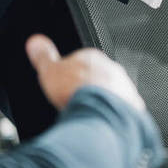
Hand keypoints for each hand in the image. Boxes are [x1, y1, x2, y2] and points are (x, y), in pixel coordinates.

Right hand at [26, 34, 146, 112]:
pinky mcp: (132, 106)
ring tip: (87, 116)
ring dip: (102, 102)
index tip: (65, 87)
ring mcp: (124, 87)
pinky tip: (102, 124)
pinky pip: (122, 110)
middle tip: (75, 103)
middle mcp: (112, 69)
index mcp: (92, 58)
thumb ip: (43, 56)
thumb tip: (35, 42)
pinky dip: (113, 116)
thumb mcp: (49, 71)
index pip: (82, 62)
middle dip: (88, 89)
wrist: (99, 114)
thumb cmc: (76, 92)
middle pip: (98, 78)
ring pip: (112, 93)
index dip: (72, 76)